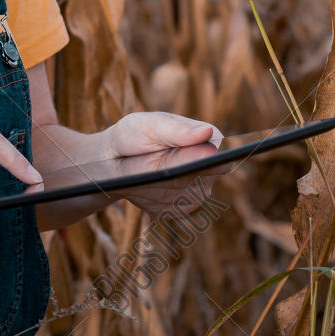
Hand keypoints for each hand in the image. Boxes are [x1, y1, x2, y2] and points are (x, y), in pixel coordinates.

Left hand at [103, 111, 221, 216]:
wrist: (113, 160)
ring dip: (166, 187)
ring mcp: (195, 193)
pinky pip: (173, 210)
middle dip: (181, 173)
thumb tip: (206, 132)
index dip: (210, 159)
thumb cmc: (135, 135)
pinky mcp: (179, 210)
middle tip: (157, 164)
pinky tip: (143, 189)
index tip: (197, 162)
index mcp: (206, 143)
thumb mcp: (150, 125)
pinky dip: (156, 200)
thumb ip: (178, 129)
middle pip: (205, 179)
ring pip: (190, 197)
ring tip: (146, 174)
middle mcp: (207, 170)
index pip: (221, 155)